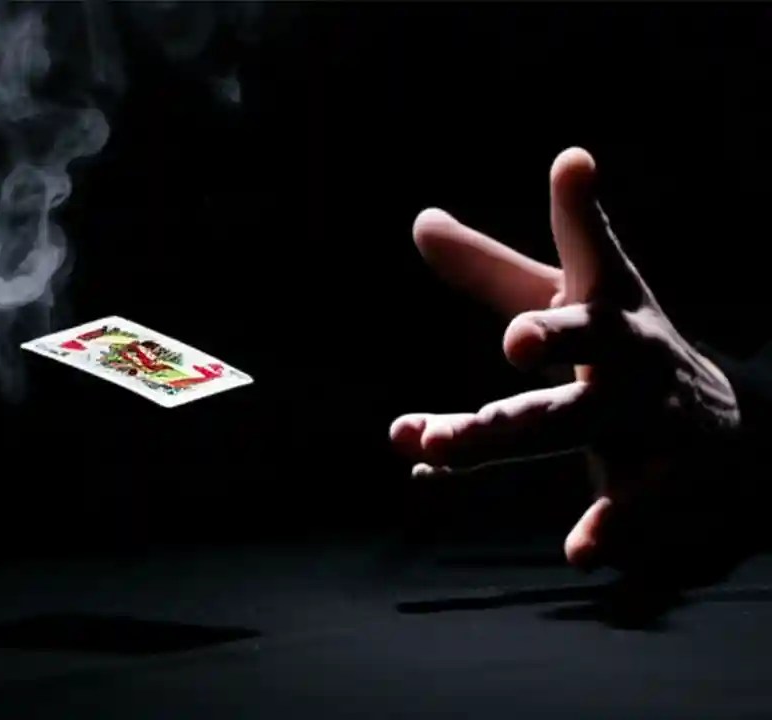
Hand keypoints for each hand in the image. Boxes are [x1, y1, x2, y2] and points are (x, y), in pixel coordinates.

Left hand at [391, 148, 748, 585]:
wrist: (723, 421)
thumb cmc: (619, 346)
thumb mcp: (565, 302)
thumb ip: (490, 270)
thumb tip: (418, 220)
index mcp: (603, 303)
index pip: (592, 247)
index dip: (581, 208)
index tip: (572, 163)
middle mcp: (628, 352)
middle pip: (578, 341)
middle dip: (544, 331)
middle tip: (504, 338)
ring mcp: (648, 414)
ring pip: (572, 422)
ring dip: (504, 433)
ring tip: (439, 449)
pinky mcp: (660, 475)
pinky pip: (630, 502)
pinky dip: (609, 526)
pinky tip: (580, 552)